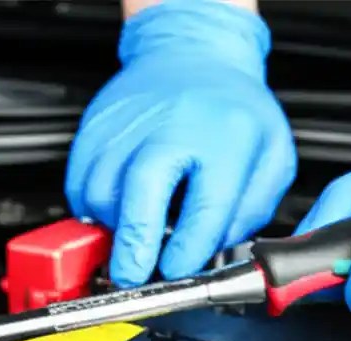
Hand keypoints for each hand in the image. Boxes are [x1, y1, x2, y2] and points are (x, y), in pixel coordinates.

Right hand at [65, 0, 295, 286]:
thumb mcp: (271, 159)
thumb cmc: (232, 110)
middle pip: (141, 190)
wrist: (193, 54)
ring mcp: (129, 122)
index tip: (179, 270)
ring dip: (113, 226)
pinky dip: (92, 207)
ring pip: (102, 192)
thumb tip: (216, 253)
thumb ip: (250, 212)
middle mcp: (173, 126)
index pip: (206, 207)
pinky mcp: (97, 124)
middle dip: (133, 244)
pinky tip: (117, 208)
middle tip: (131, 275)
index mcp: (227, 137)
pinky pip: (79, 181)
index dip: (188, 250)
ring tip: (134, 231)